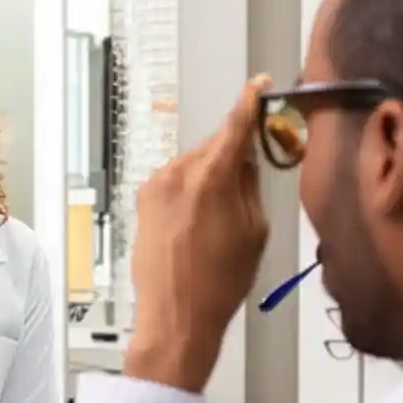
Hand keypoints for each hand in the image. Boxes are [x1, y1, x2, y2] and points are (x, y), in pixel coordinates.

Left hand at [125, 75, 272, 391]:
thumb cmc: (219, 282)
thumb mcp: (254, 228)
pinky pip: (176, 183)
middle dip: (234, 153)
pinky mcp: (143, 201)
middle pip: (213, 145)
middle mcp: (177, 173)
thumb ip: (250, 183)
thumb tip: (247, 156)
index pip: (235, 123)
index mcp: (210, 176)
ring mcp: (155, 186)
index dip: (250, 101)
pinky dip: (192, 192)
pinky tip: (202, 223)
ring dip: (211, 176)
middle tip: (255, 169)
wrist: (176, 316)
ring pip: (194, 165)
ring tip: (225, 217)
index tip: (259, 86)